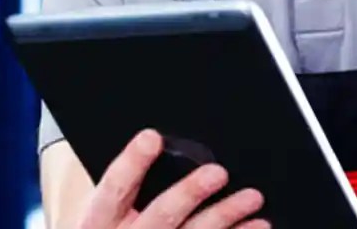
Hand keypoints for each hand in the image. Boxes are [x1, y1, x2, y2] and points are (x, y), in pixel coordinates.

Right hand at [77, 129, 268, 228]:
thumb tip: (156, 136)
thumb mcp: (106, 210)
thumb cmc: (113, 226)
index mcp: (99, 220)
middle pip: (160, 217)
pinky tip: (257, 225)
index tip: (151, 137)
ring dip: (225, 216)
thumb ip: (130, 182)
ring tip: (253, 197)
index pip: (113, 189)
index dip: (131, 163)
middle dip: (189, 193)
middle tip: (218, 172)